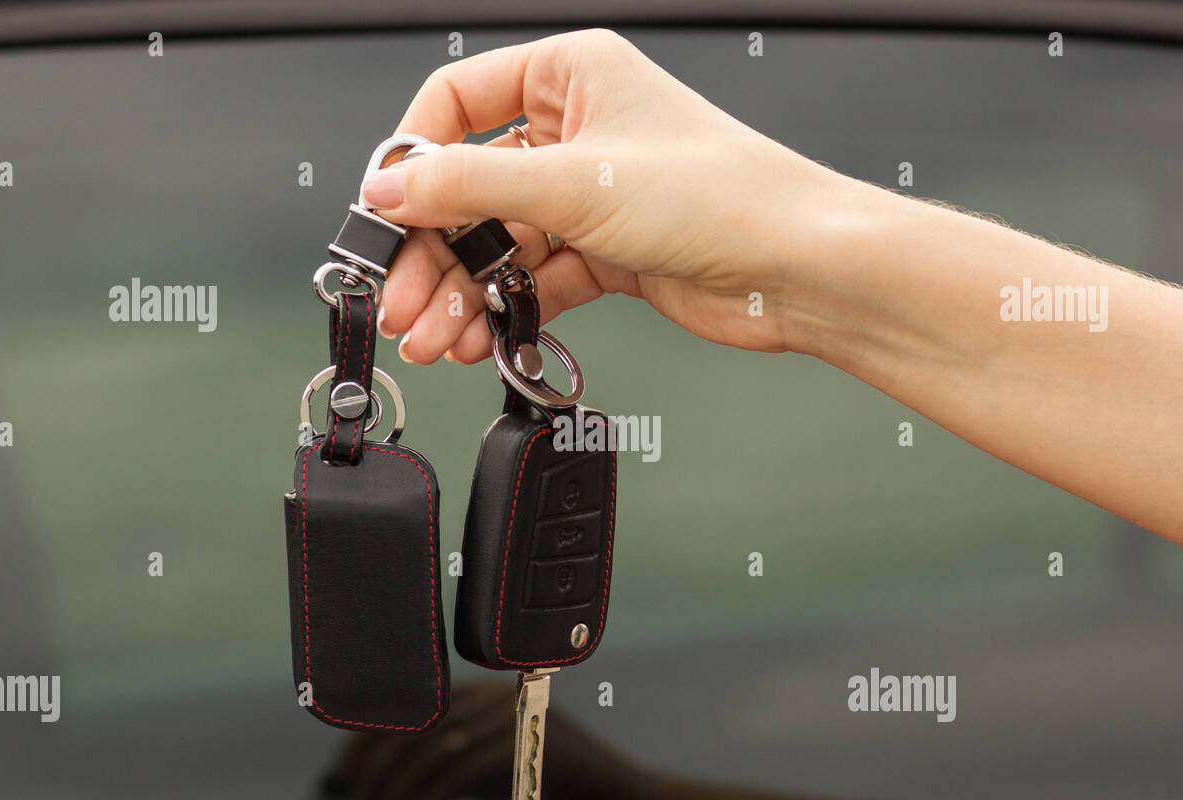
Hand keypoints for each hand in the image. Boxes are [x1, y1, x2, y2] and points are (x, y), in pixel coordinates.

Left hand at [328, 681, 641, 799]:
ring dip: (388, 797)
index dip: (367, 739)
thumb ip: (447, 759)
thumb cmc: (548, 781)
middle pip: (410, 729)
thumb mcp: (489, 764)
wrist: (613, 794)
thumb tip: (387, 779)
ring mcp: (506, 718)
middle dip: (370, 775)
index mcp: (480, 692)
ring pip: (425, 755)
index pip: (408, 706)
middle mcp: (489, 696)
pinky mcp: (519, 748)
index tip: (343, 776)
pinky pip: (452, 776)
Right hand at [361, 28, 836, 363]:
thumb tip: (389, 186)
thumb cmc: (719, 195)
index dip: (413, 157)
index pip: (457, 103)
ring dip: (463, 293)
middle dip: (433, 251)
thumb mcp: (575, 181)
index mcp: (570, 75)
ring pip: (501, 243)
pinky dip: (506, 310)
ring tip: (434, 339)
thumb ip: (470, 187)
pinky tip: (479, 340)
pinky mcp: (608, 251)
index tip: (384, 212)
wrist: (798, 268)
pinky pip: (535, 279)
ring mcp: (593, 195)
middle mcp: (577, 130)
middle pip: (471, 187)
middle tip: (400, 303)